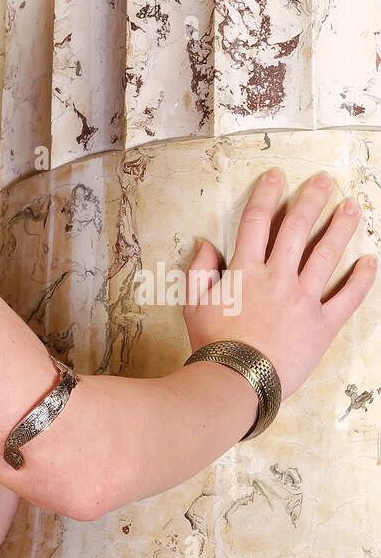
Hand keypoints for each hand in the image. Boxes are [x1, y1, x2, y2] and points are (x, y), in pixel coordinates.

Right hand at [183, 169, 376, 397]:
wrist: (236, 381)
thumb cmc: (213, 343)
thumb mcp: (193, 303)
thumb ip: (199, 269)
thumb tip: (206, 243)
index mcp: (246, 269)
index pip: (257, 221)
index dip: (267, 195)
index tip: (277, 176)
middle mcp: (278, 277)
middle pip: (297, 229)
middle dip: (311, 200)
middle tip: (325, 181)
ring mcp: (304, 300)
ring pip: (326, 255)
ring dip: (340, 228)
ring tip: (352, 207)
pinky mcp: (322, 324)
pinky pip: (347, 298)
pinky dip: (361, 279)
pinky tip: (371, 261)